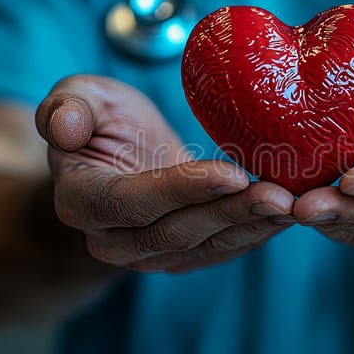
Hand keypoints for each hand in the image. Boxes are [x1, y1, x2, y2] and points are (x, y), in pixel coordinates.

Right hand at [36, 75, 293, 273]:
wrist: (117, 153)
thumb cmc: (99, 118)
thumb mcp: (79, 96)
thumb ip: (66, 106)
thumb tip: (62, 127)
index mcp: (81, 200)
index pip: (134, 202)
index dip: (183, 190)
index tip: (232, 173)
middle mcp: (110, 241)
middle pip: (176, 232)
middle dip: (230, 213)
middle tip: (279, 195)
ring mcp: (145, 255)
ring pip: (204, 247)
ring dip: (250, 227)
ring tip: (291, 204)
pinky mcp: (179, 257)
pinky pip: (219, 251)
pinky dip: (254, 234)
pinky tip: (287, 216)